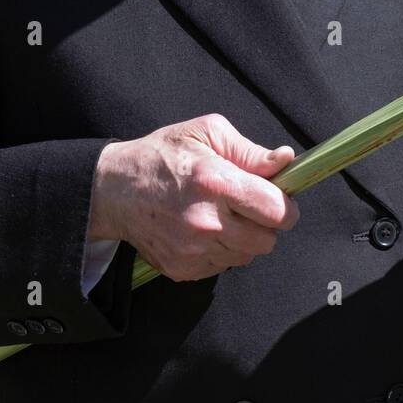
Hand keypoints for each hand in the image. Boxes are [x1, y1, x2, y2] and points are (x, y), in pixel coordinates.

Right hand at [89, 113, 298, 282]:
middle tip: (251, 206)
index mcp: (215, 183)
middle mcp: (206, 222)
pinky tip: (206, 229)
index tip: (282, 198)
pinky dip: (222, 251)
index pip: (275, 210)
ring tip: (224, 215)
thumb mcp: (206, 132)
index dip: (287, 206)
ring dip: (245, 238)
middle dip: (267, 223)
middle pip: (267, 240)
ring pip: (247, 256)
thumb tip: (285, 161)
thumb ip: (250, 151)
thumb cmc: (163, 154)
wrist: (115, 189)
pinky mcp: (183, 269)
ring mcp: (193, 251)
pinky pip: (223, 267)